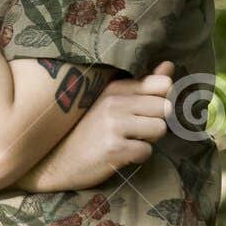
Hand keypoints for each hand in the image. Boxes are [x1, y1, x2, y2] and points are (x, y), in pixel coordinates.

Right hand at [15, 61, 175, 192]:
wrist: (56, 160)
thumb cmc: (87, 130)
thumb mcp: (111, 101)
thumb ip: (142, 84)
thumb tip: (170, 65)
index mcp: (114, 87)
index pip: (162, 84)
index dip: (162, 100)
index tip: (148, 110)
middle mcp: (114, 102)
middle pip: (165, 108)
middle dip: (155, 122)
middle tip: (134, 130)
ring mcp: (113, 124)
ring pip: (160, 129)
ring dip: (148, 140)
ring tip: (127, 141)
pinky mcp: (113, 148)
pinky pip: (146, 151)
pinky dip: (137, 157)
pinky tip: (120, 155)